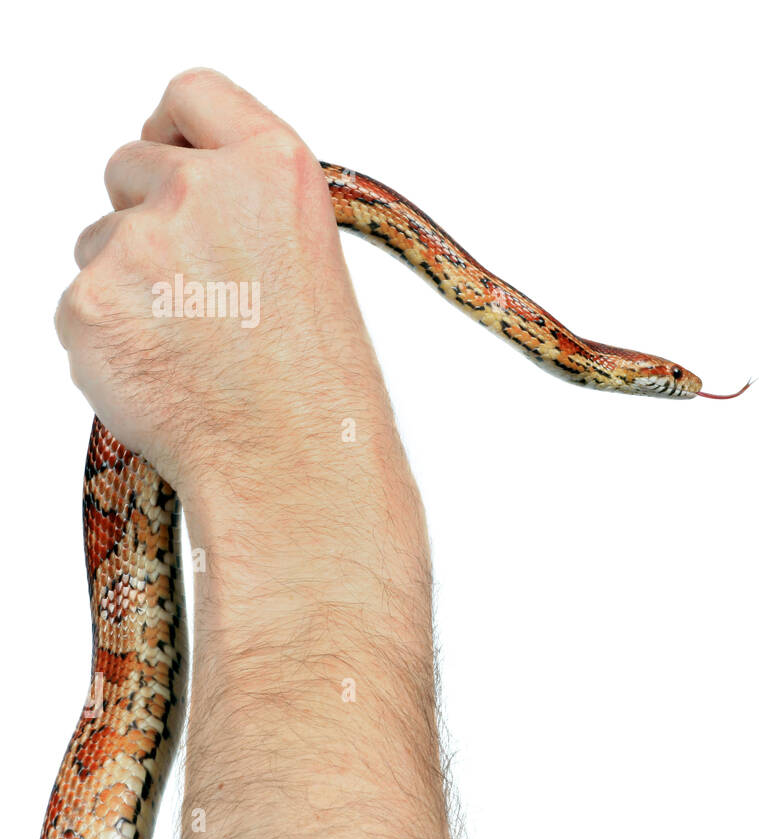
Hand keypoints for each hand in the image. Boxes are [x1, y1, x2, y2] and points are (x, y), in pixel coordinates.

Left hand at [55, 67, 389, 514]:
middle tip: (197, 286)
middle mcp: (203, 191)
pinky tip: (165, 370)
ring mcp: (137, 245)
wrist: (292, 462)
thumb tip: (176, 200)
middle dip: (149, 214)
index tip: (177, 154)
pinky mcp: (88, 303)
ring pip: (100, 241)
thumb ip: (244, 207)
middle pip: (131, 165)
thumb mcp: (311, 260)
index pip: (194, 94)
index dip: (178, 128)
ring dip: (130, 281)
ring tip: (194, 344)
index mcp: (274, 169)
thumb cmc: (316, 381)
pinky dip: (111, 334)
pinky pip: (81, 303)